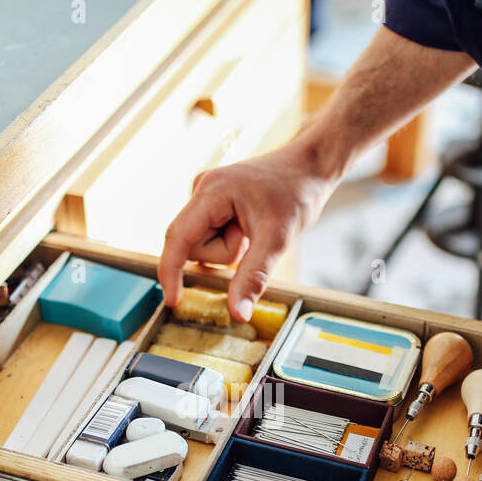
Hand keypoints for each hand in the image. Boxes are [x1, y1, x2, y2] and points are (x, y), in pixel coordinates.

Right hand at [159, 141, 336, 320]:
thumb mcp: (277, 239)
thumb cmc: (296, 193)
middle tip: (252, 236)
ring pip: (204, 246)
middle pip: (194, 247)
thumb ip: (253, 277)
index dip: (171, 272)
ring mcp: (206, 197)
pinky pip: (212, 238)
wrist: (310, 166)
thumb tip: (237, 314)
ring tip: (254, 227)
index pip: (177, 238)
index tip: (174, 301)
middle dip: (224, 253)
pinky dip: (230, 242)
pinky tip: (248, 226)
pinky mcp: (213, 204)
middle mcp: (201, 191)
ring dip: (230, 248)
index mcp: (210, 191)